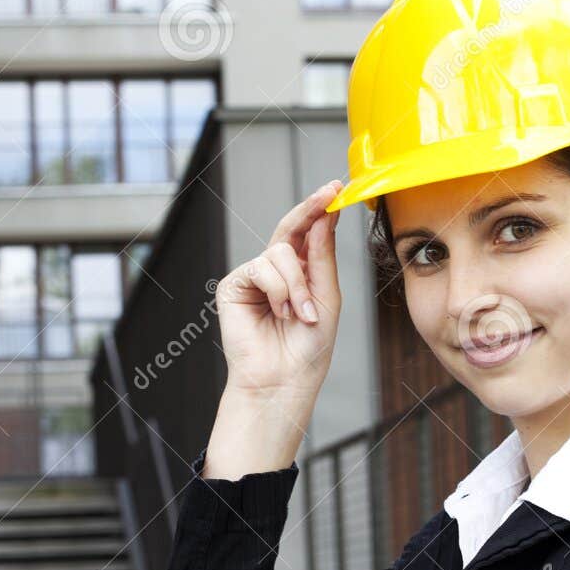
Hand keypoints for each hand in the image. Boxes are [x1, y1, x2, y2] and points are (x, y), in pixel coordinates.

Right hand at [215, 179, 344, 397]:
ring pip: (279, 253)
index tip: (336, 189)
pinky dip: (278, 291)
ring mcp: (254, 276)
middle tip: (327, 194)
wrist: (283, 380)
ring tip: (300, 313)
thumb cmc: (308, 348)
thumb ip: (322, 257)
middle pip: (290, 228)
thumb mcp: (327, 297)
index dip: (320, 209)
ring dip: (297, 285)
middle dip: (309, 209)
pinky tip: (280, 313)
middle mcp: (276, 270)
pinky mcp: (234, 285)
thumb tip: (323, 218)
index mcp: (301, 272)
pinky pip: (261, 268)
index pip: (309, 233)